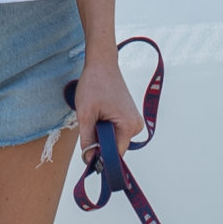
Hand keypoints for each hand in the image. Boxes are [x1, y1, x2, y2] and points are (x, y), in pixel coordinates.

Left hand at [72, 46, 143, 166]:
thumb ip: (88, 139)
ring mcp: (135, 121)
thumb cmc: (94, 85)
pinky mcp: (130, 117)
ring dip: (102, 135)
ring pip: (115, 140)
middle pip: (116, 148)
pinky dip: (106, 128)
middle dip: (100, 143)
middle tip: (89, 126)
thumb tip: (89, 160)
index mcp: (129, 126)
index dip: (101, 158)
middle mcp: (136, 125)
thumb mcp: (86, 114)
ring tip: (95, 115)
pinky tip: (100, 114)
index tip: (87, 156)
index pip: (116, 154)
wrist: (102, 63)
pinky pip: (117, 131)